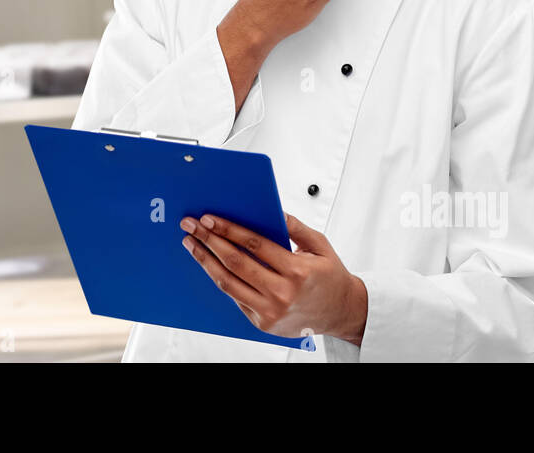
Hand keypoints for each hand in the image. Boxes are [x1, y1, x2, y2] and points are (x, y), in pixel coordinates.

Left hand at [179, 212, 368, 346]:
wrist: (341, 313)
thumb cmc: (330, 277)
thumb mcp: (320, 245)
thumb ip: (294, 227)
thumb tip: (271, 209)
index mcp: (297, 271)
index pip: (254, 245)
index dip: (229, 230)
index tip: (209, 218)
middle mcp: (282, 293)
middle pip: (236, 263)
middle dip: (209, 241)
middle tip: (192, 226)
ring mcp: (271, 311)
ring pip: (228, 284)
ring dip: (206, 261)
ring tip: (192, 245)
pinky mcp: (263, 323)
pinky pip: (236, 298)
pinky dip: (220, 279)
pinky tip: (210, 264)